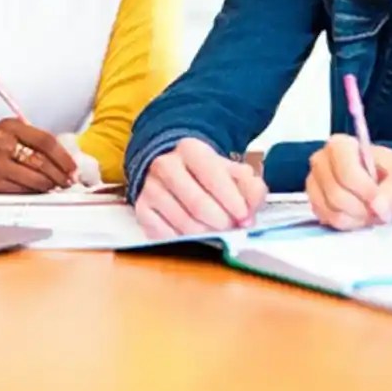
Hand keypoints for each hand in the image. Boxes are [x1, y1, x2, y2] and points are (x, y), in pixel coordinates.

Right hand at [0, 118, 78, 192]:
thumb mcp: (13, 133)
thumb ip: (36, 141)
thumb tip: (68, 159)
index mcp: (11, 126)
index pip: (46, 141)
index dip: (64, 156)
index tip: (74, 167)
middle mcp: (2, 143)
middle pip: (42, 161)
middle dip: (60, 174)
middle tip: (70, 180)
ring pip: (34, 179)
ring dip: (50, 185)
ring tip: (57, 185)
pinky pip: (23, 190)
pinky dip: (36, 191)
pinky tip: (40, 190)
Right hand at [134, 138, 266, 237]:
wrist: (173, 171)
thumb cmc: (206, 175)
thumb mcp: (232, 172)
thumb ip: (250, 187)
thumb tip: (249, 213)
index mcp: (191, 149)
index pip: (213, 176)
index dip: (233, 201)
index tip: (245, 218)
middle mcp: (165, 165)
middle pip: (198, 204)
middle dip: (221, 222)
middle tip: (233, 229)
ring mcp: (150, 188)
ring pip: (183, 223)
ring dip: (206, 235)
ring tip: (217, 233)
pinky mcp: (141, 209)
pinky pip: (166, 235)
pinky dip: (185, 241)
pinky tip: (196, 235)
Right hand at [306, 134, 391, 229]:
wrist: (389, 184)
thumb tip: (379, 207)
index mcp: (341, 145)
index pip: (345, 172)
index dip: (363, 189)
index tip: (379, 198)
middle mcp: (322, 161)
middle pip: (336, 194)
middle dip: (361, 208)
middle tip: (379, 209)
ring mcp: (315, 182)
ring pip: (331, 210)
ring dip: (356, 217)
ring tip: (371, 211)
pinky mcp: (315, 202)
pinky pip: (327, 220)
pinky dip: (347, 223)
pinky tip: (359, 215)